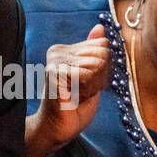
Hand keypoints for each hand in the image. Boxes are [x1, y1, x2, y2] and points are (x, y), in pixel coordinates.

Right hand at [25, 24, 110, 156]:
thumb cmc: (74, 106)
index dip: (103, 70)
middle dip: (99, 78)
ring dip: (92, 86)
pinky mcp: (53, 72)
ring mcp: (54, 61)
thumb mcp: (92, 76)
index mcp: (66, 49)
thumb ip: (95, 53)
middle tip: (81, 91)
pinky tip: (72, 97)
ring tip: (76, 95)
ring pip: (96, 64)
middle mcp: (57, 51)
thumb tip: (99, 27)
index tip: (86, 84)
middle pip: (102, 54)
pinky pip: (87, 75)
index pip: (103, 46)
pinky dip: (86, 90)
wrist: (58, 129)